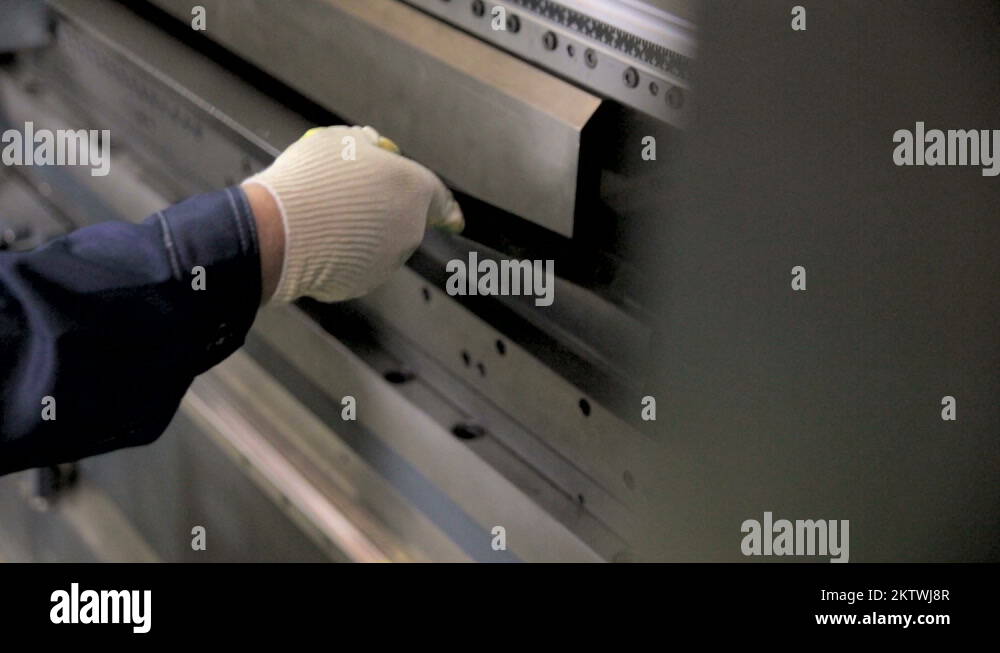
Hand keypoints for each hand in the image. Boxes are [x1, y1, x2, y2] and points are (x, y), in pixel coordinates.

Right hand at [243, 125, 462, 303]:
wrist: (277, 231)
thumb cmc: (310, 180)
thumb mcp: (339, 141)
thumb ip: (366, 147)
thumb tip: (372, 148)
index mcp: (412, 188)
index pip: (439, 198)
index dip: (447, 207)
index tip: (455, 219)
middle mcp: (409, 228)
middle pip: (405, 219)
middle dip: (383, 211)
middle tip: (349, 199)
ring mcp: (388, 260)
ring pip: (381, 244)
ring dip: (362, 234)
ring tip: (324, 217)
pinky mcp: (364, 282)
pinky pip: (358, 265)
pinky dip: (343, 255)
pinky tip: (317, 240)